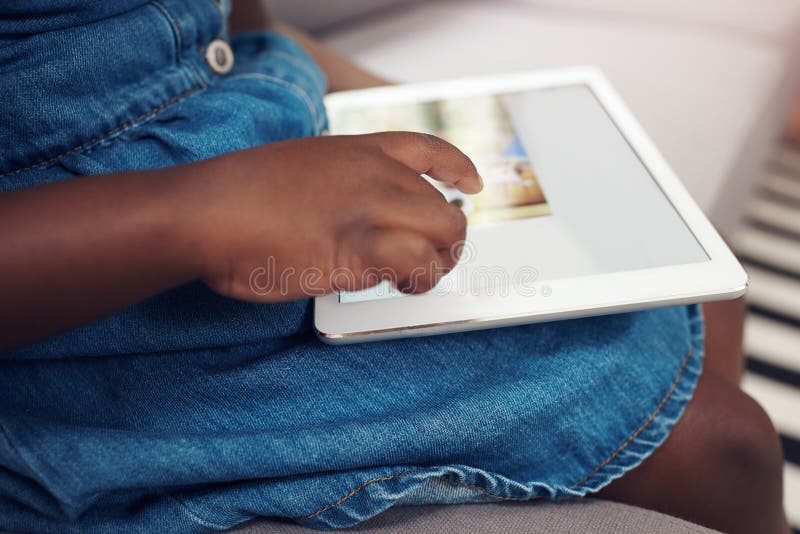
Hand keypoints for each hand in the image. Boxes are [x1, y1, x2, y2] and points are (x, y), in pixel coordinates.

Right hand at [184, 132, 482, 301]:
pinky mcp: (359, 247)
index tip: (471, 186)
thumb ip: (336, 184)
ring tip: (409, 280)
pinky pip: (416, 263)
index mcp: (357, 150)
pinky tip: (397, 285)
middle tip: (426, 263)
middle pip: (443, 208)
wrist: (205, 210)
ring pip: (443, 233)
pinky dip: (416, 280)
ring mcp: (369, 207)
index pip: (428, 150)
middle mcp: (373, 174)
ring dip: (436, 265)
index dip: (458, 168)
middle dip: (445, 242)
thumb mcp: (298, 168)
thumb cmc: (236, 196)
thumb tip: (353, 212)